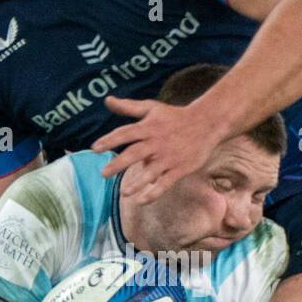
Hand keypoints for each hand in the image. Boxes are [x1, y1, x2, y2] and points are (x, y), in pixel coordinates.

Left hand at [92, 97, 219, 202]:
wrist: (206, 123)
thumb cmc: (174, 116)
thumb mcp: (151, 108)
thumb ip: (128, 107)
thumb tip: (107, 100)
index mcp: (148, 127)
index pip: (125, 133)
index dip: (110, 140)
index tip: (95, 149)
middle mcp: (157, 142)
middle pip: (135, 153)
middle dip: (118, 164)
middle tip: (103, 174)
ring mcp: (169, 157)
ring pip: (150, 172)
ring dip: (136, 183)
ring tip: (124, 192)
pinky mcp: (180, 168)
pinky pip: (165, 183)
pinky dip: (154, 193)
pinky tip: (141, 201)